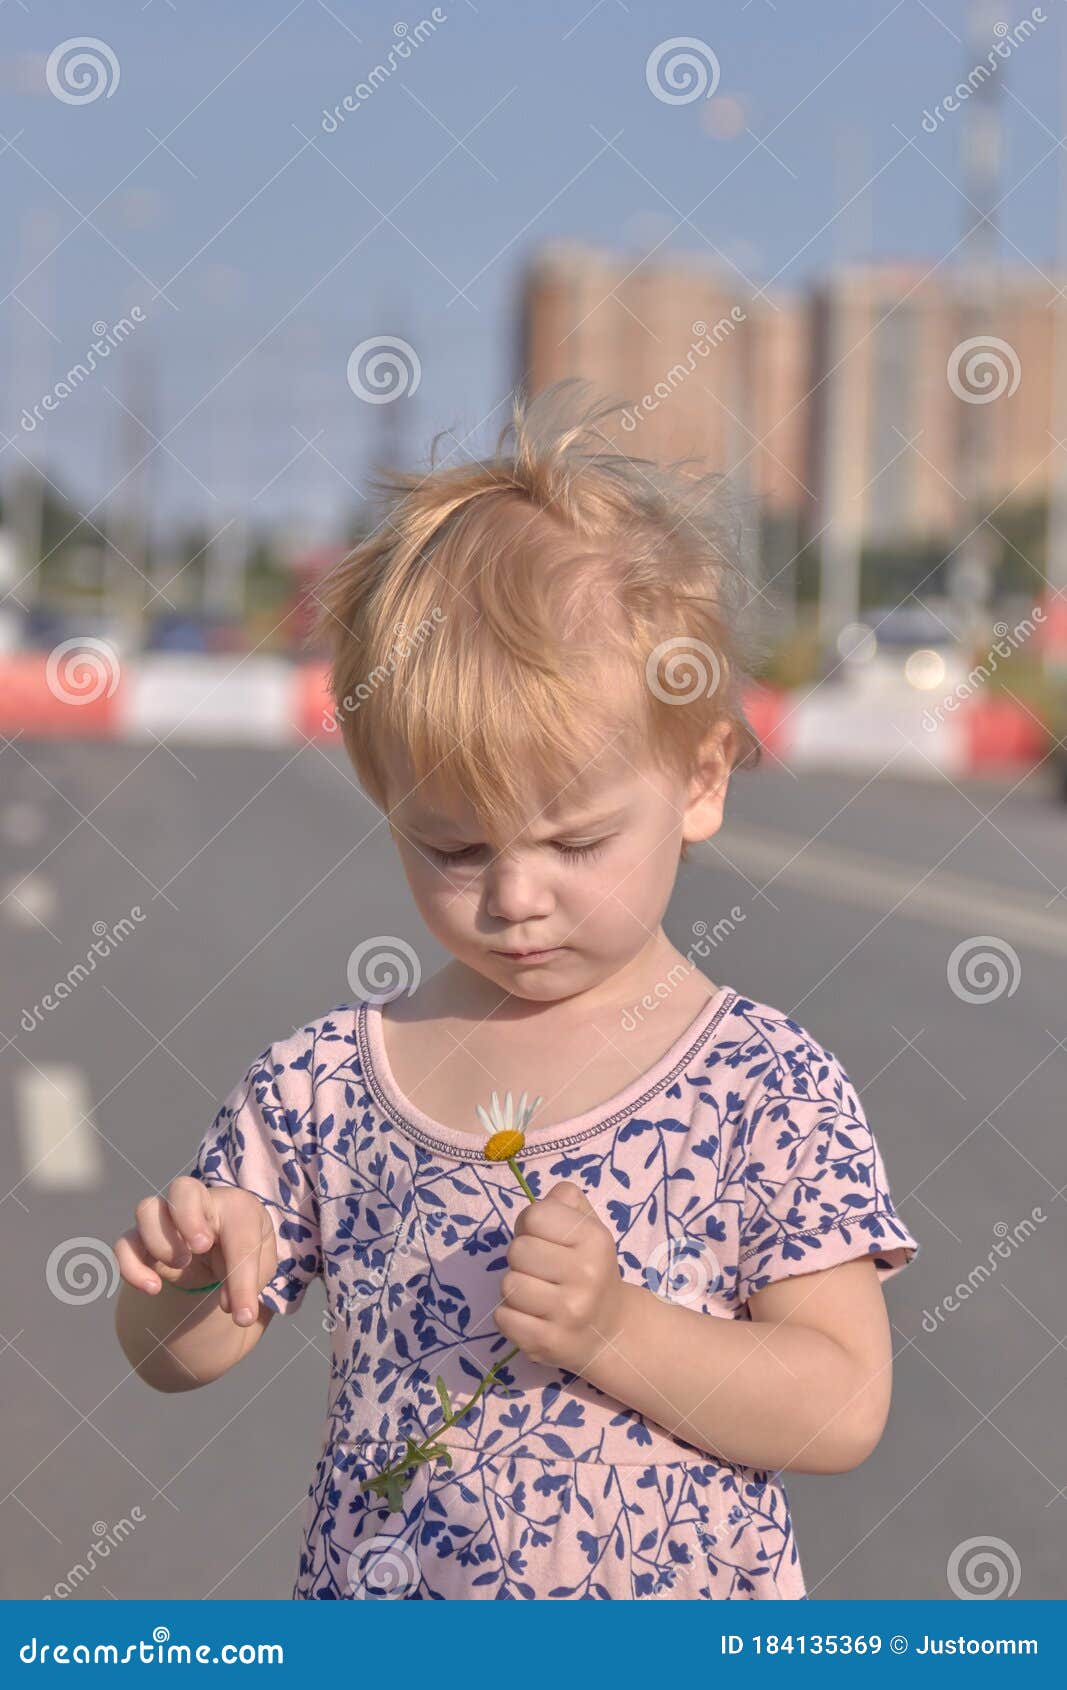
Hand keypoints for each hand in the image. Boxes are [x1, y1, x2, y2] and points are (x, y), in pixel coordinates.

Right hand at [114, 1175, 276, 1327]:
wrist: (219, 1252)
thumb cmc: (244, 1252)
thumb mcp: (259, 1267)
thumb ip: (249, 1284)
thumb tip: (229, 1307)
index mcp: (234, 1206)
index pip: (238, 1231)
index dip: (242, 1276)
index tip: (243, 1313)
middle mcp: (197, 1204)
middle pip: (182, 1188)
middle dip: (188, 1216)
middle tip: (202, 1247)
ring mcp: (165, 1219)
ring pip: (146, 1210)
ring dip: (160, 1241)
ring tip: (182, 1264)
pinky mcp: (142, 1240)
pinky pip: (124, 1244)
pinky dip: (131, 1266)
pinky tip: (152, 1288)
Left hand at [492, 1180, 628, 1373]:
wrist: (609, 1331)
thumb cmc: (590, 1269)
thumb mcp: (589, 1227)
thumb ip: (566, 1200)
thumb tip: (547, 1198)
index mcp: (596, 1240)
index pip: (535, 1215)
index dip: (531, 1224)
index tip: (545, 1239)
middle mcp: (587, 1276)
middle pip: (517, 1250)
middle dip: (522, 1258)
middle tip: (541, 1270)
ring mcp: (569, 1313)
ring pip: (508, 1285)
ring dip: (516, 1288)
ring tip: (537, 1294)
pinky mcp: (548, 1343)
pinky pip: (503, 1317)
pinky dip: (510, 1316)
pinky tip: (533, 1317)